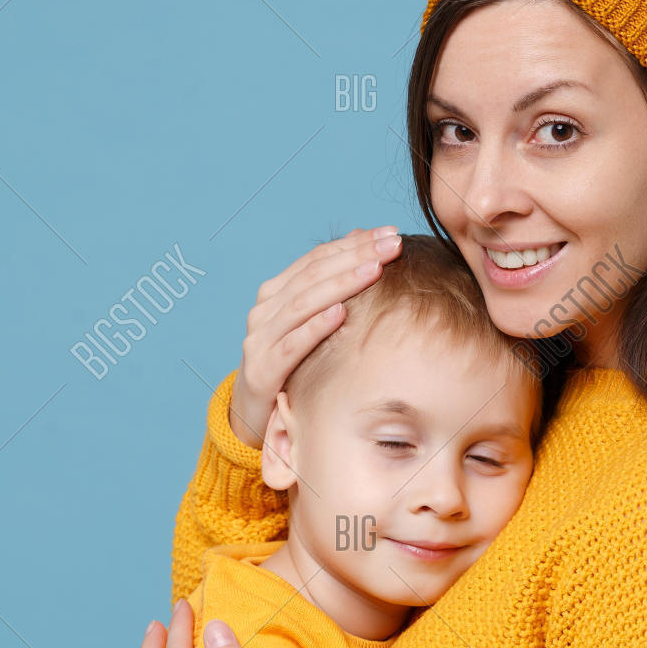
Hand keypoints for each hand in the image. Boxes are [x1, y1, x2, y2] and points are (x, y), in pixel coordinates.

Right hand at [230, 225, 402, 447]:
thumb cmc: (292, 365)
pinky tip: (340, 314)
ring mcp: (260, 338)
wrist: (254, 414)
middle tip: (392, 245)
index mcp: (277, 292)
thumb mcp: (310, 323)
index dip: (354, 243)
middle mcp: (265, 309)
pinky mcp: (262, 369)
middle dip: (355, 256)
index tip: (391, 233)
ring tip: (374, 270)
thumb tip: (362, 239)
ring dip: (341, 284)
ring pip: (303, 303)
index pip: (318, 258)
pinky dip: (315, 327)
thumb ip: (330, 285)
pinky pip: (291, 345)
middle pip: (313, 275)